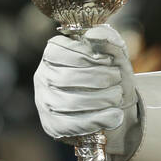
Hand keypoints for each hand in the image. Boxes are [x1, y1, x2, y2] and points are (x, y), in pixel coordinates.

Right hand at [33, 25, 137, 155]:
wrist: (115, 106)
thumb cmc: (110, 73)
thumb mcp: (114, 53)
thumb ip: (107, 39)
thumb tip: (92, 36)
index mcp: (53, 53)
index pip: (62, 52)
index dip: (89, 56)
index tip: (109, 61)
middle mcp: (43, 76)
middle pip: (66, 78)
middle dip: (98, 79)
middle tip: (117, 79)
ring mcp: (44, 102)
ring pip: (69, 103)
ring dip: (100, 99)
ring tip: (117, 96)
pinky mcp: (52, 125)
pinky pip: (71, 125)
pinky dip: (97, 120)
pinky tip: (115, 116)